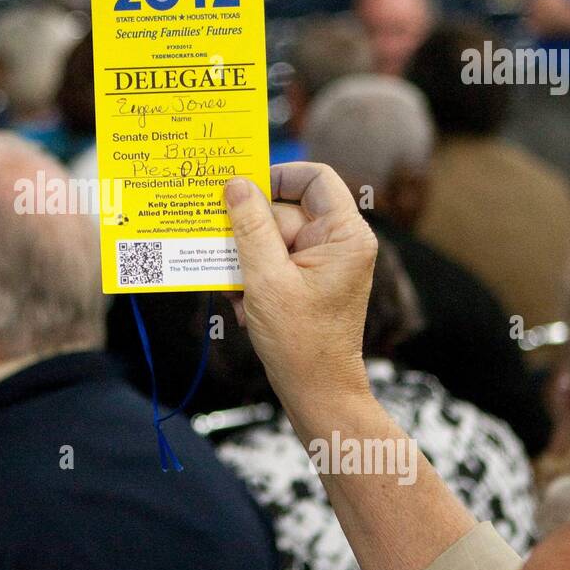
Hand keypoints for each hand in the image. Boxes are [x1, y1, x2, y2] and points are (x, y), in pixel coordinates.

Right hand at [223, 163, 377, 411]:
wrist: (316, 392)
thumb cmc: (301, 342)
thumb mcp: (267, 280)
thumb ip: (250, 227)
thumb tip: (235, 185)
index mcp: (344, 235)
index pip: (314, 178)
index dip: (277, 176)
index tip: (240, 189)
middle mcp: (337, 243)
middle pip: (283, 210)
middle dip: (249, 235)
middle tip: (224, 255)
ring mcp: (321, 263)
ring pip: (271, 238)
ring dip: (246, 262)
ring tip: (238, 291)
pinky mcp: (306, 281)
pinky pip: (271, 261)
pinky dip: (252, 278)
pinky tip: (244, 304)